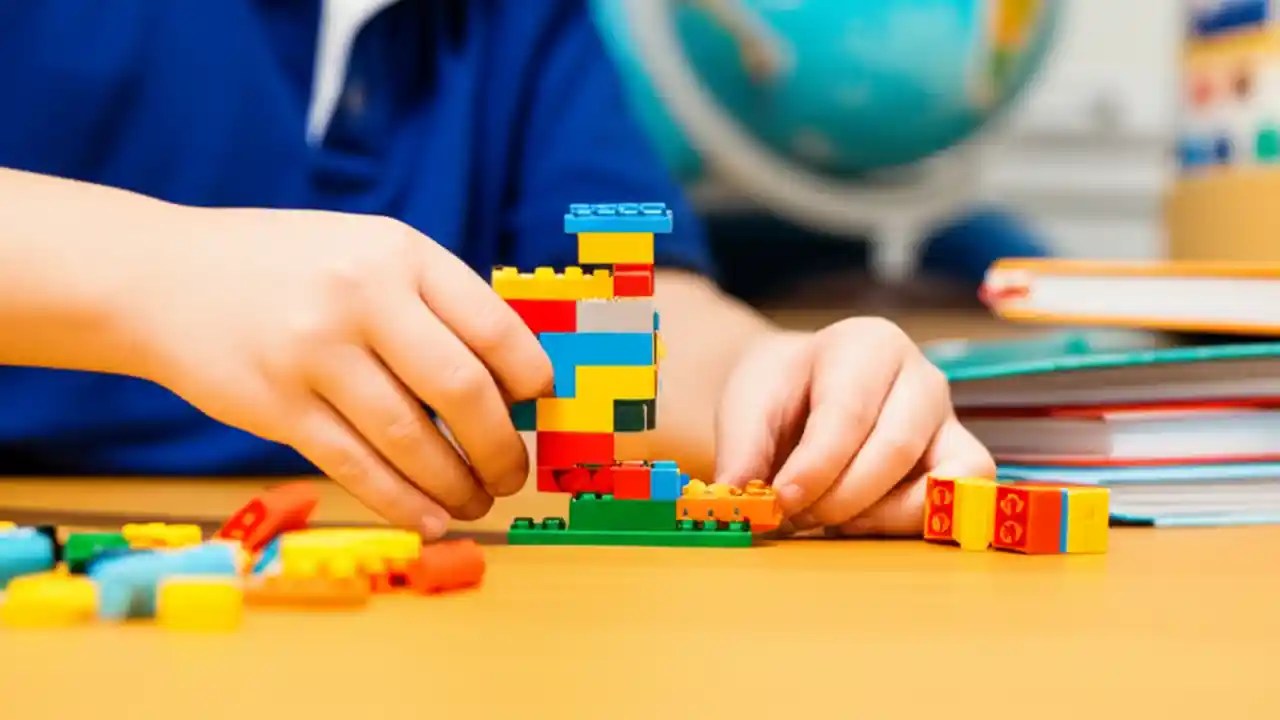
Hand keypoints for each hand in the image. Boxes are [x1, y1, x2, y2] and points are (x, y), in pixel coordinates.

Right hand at [130, 206, 550, 536]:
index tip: (539, 407)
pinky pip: (356, 467)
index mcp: (398, 252)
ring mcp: (314, 353)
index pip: (492, 325)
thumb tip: (511, 385)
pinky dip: (402, 501)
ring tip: (477, 501)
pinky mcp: (276, 406)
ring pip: (411, 440)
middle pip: (461, 390)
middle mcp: (360, 297)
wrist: (163, 277)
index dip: (530, 378)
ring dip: (457, 484)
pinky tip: (430, 517)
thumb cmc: (288, 270)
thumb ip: (431, 303)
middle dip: (502, 446)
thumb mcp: (366, 252)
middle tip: (516, 474)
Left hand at [712, 318, 993, 535]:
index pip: (848, 414)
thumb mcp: (746, 407)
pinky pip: (957, 502)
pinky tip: (864, 520)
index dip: (814, 467)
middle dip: (839, 498)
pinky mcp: (960, 460)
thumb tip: (737, 498)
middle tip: (795, 515)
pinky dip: (911, 523)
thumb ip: (741, 451)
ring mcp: (947, 420)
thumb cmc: (781, 393)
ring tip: (830, 518)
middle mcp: (919, 376)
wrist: (804, 390)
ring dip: (881, 516)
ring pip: (940, 478)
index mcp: (868, 345)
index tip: (779, 500)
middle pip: (894, 449)